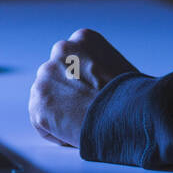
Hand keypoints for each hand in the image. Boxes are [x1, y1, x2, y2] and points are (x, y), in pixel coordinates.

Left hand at [29, 28, 140, 146]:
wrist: (129, 114)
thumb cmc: (134, 97)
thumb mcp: (119, 66)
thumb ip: (98, 68)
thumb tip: (94, 85)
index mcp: (83, 39)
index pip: (72, 60)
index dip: (83, 82)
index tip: (95, 94)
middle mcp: (61, 50)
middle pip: (56, 77)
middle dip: (68, 94)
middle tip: (88, 111)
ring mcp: (46, 76)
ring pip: (47, 100)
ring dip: (61, 113)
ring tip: (86, 122)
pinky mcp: (38, 104)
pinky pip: (42, 124)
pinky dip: (57, 134)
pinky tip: (77, 132)